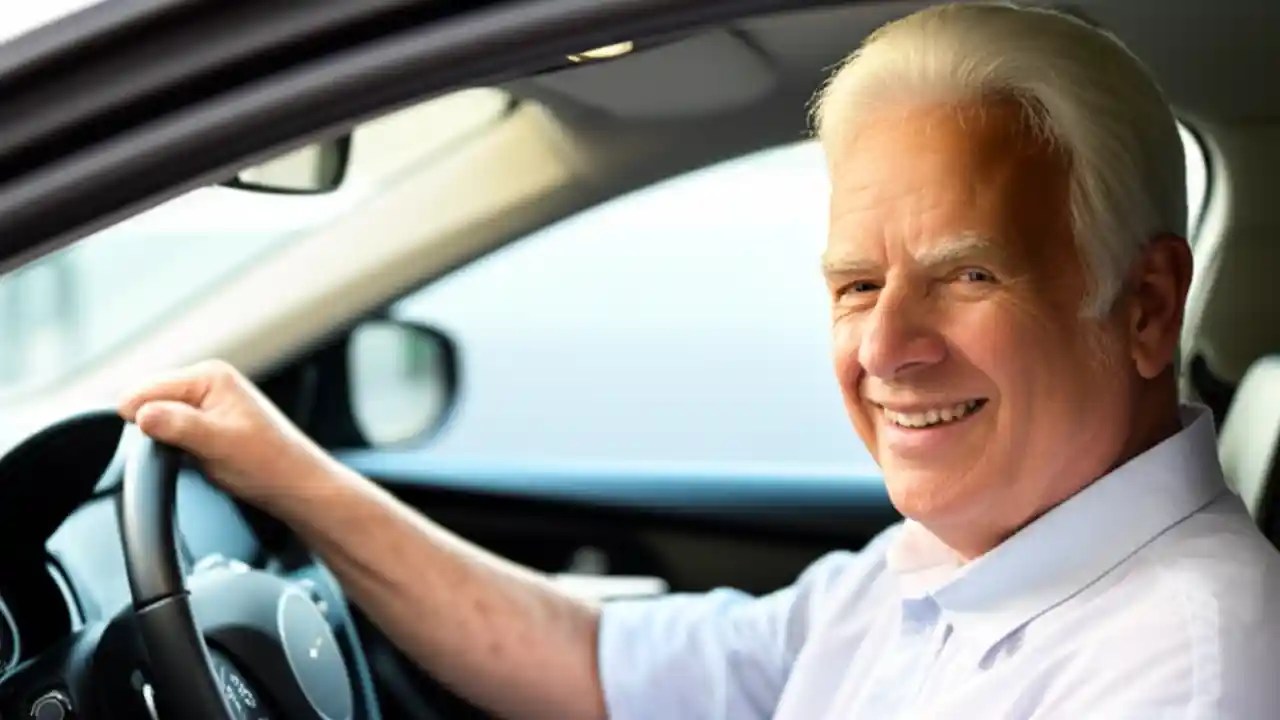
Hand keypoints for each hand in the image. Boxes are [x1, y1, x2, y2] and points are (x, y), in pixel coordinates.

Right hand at [118, 359, 335, 510]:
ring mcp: (205, 401)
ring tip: (194, 455)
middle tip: (183, 451)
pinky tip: (194, 458)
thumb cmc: (267, 462)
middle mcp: (205, 381)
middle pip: (146, 402)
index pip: (143, 389)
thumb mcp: (218, 443)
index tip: (161, 443)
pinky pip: (169, 431)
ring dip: (163, 440)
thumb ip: (178, 425)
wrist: (293, 483)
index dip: (141, 419)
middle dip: (153, 429)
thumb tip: (142, 413)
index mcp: (208, 375)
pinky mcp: (204, 422)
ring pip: (156, 418)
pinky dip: (172, 446)